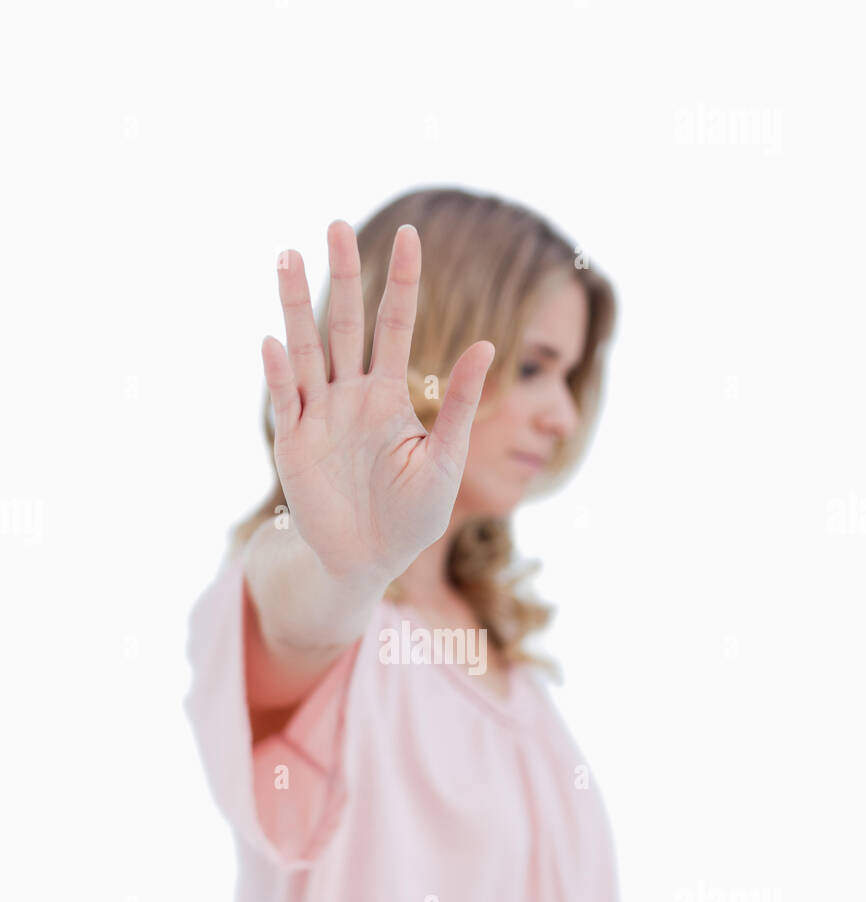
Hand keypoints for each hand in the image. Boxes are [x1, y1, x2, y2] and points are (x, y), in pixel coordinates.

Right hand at [261, 220, 494, 580]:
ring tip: (288, 256)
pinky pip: (286, 401)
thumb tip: (487, 345)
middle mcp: (349, 395)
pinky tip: (272, 341)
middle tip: (336, 225)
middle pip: (344, 324)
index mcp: (388, 395)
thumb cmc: (413, 515)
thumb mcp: (445, 459)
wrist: (369, 559)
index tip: (409, 234)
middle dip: (341, 275)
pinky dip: (278, 374)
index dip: (401, 281)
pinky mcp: (294, 444)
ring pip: (306, 350)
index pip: (394, 324)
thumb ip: (458, 404)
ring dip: (297, 306)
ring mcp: (318, 416)